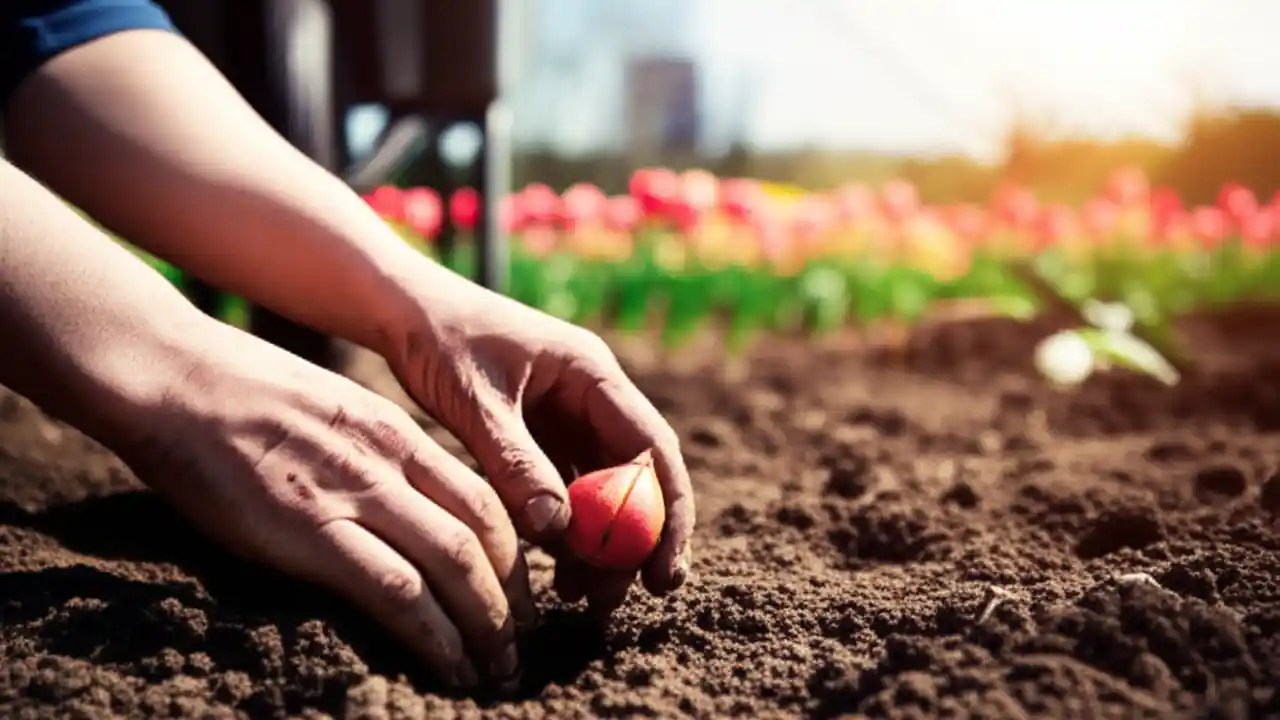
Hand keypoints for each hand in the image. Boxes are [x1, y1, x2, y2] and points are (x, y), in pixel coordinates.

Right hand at [111, 322, 532, 692]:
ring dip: (486, 626)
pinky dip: (435, 636)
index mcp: (394, 431)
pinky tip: (449, 666)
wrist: (171, 373)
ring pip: (455, 565)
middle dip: (510, 598)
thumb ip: (364, 450)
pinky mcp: (311, 531)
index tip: (513, 593)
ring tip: (496, 670)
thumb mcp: (326, 407)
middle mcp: (389, 461)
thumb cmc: (232, 392)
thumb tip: (385, 497)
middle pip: (483, 535)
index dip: (510, 554)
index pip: (482, 497)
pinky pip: (397, 591)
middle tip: (517, 644)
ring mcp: (354, 494)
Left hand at [380, 274, 695, 618]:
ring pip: (603, 489)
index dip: (666, 512)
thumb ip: (516, 463)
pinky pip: (569, 489)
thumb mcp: (476, 403)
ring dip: (600, 542)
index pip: (651, 448)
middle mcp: (592, 396)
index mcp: (592, 374)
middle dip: (637, 539)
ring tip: (580, 595)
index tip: (661, 568)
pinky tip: (553, 566)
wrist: (402, 310)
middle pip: (637, 476)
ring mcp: (569, 416)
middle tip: (622, 597)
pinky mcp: (542, 434)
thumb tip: (558, 530)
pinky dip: (566, 529)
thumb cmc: (438, 339)